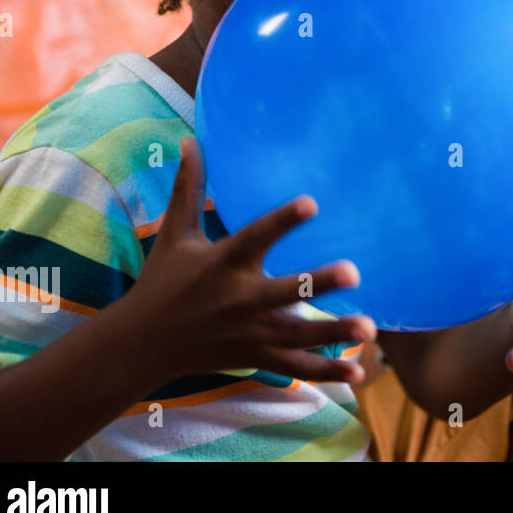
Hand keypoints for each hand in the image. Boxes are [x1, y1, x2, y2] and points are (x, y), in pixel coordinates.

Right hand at [122, 136, 376, 386]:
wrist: (141, 345)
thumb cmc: (163, 281)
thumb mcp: (174, 235)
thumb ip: (188, 188)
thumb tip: (189, 138)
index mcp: (222, 263)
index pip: (255, 238)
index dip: (283, 221)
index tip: (312, 203)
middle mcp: (239, 299)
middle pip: (284, 292)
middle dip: (318, 285)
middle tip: (355, 272)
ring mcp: (249, 332)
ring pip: (297, 336)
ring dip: (334, 334)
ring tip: (371, 328)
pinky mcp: (256, 356)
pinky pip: (295, 367)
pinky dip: (325, 374)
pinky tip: (359, 374)